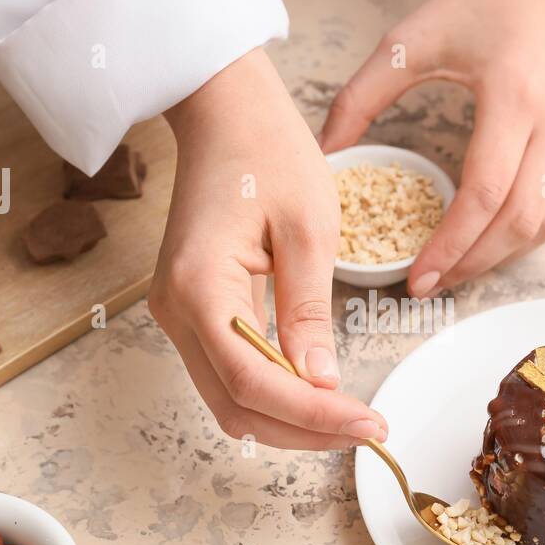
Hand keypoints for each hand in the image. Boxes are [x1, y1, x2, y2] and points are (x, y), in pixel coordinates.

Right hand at [150, 48, 387, 449]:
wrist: (225, 113)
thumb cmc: (268, 152)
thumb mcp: (308, 228)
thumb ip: (309, 309)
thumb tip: (321, 381)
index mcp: (200, 286)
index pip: (253, 381)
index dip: (312, 415)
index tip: (369, 425)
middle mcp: (176, 310)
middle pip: (236, 406)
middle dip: (303, 430)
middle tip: (368, 430)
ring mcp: (179, 314)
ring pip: (230, 400)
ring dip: (289, 419)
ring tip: (350, 416)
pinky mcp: (194, 312)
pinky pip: (230, 373)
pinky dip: (275, 394)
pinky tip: (318, 390)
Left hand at [321, 0, 544, 296]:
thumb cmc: (483, 3)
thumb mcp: (412, 39)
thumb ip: (362, 95)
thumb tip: (326, 151)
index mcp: (513, 96)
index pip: (484, 192)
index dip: (451, 244)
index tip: (418, 275)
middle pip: (518, 221)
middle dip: (472, 262)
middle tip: (431, 283)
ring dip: (502, 256)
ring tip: (458, 268)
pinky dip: (525, 235)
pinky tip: (492, 241)